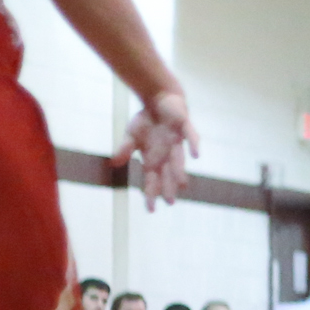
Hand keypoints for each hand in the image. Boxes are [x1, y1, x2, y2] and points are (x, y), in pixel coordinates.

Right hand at [112, 92, 198, 210]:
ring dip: (180, 171)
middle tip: (170, 202)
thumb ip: (125, 150)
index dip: (151, 193)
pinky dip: (192, 146)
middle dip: (168, 187)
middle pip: (167, 173)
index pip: (152, 179)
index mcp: (153, 157)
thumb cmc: (146, 121)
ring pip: (179, 159)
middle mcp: (167, 153)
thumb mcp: (131, 135)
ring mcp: (177, 141)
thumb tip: (113, 164)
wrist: (158, 99)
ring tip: (182, 185)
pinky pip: (190, 137)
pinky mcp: (184, 127)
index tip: (150, 209)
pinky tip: (195, 156)